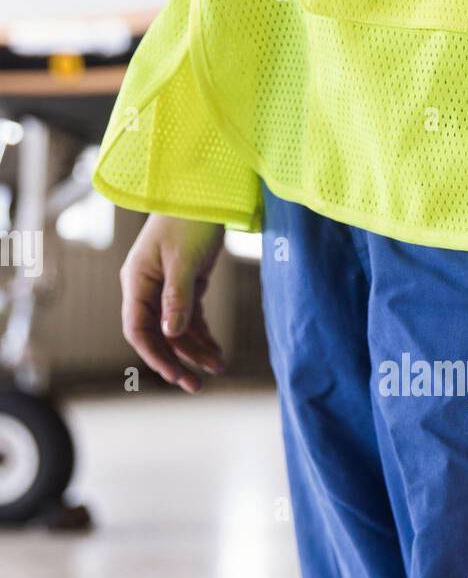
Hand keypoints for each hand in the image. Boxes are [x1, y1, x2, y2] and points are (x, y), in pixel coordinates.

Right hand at [120, 215, 225, 393]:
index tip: (175, 376)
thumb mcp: (185, 260)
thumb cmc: (190, 220)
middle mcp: (148, 289)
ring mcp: (166, 288)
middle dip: (178, 361)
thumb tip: (171, 334)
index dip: (155, 356)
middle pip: (158, 336)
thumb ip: (178, 298)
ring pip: (178, 330)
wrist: (205, 191)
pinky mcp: (186, 285)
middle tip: (197, 386)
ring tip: (220, 366)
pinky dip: (203, 335)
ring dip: (196, 350)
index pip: (138, 330)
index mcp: (138, 282)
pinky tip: (217, 351)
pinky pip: (191, 319)